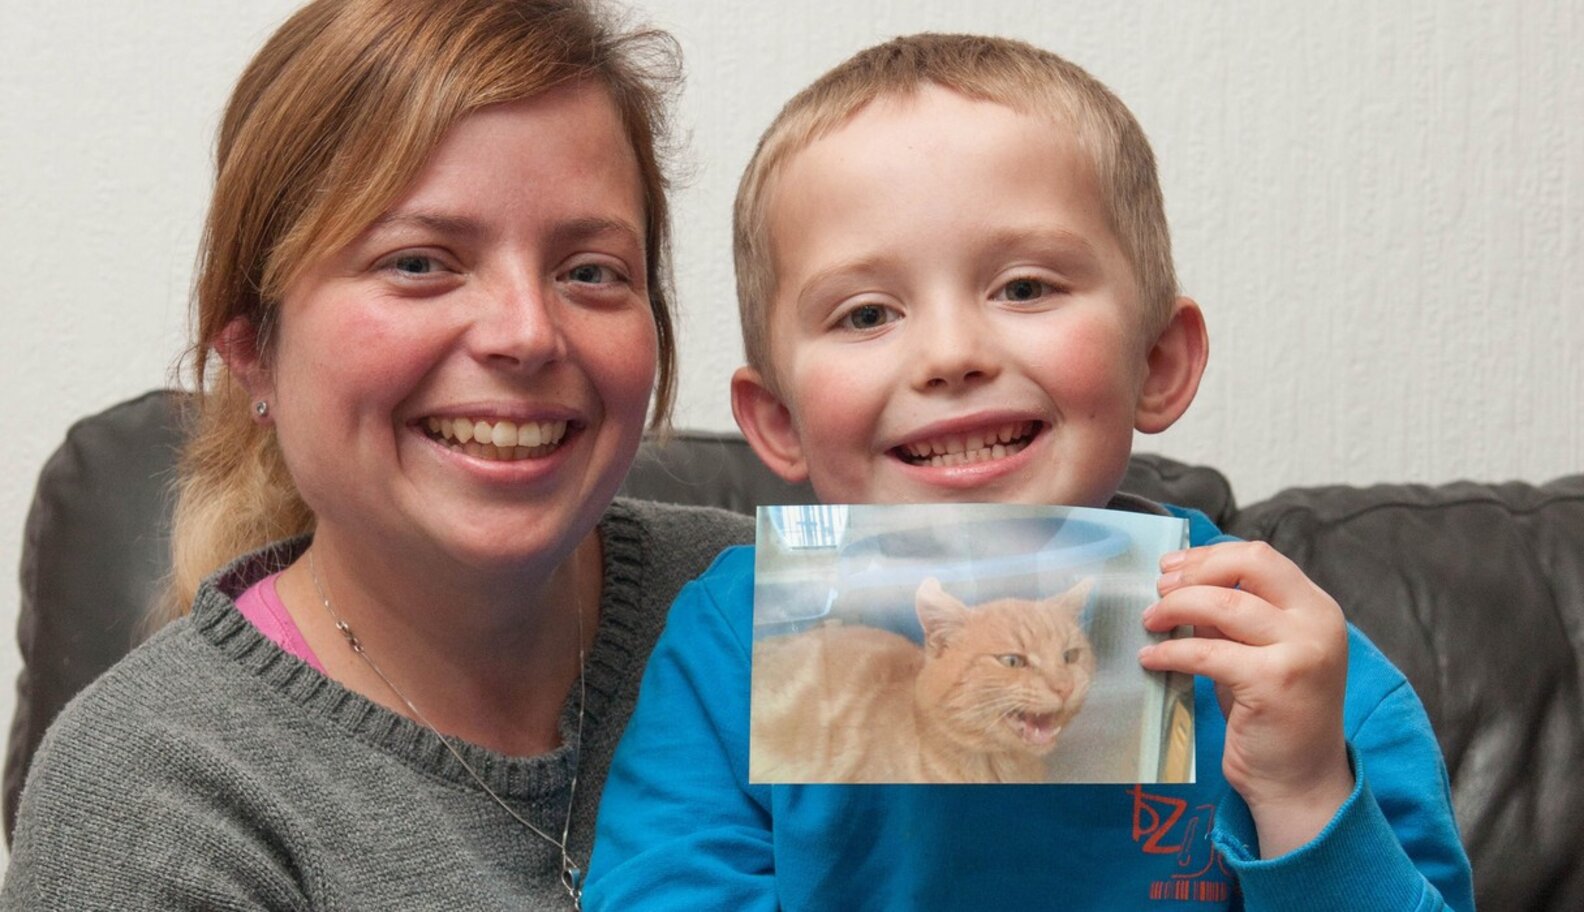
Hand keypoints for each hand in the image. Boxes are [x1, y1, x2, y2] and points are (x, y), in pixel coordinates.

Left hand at [1138, 540, 1353, 857]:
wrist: (1298, 781)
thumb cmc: (1272, 715)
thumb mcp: (1258, 653)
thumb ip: (1234, 618)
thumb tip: (1180, 583)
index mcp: (1316, 608)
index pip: (1259, 557)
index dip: (1209, 557)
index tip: (1171, 567)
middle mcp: (1317, 622)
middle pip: (1248, 565)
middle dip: (1194, 572)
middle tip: (1158, 590)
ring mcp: (1301, 650)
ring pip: (1223, 604)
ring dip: (1175, 608)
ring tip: (1149, 621)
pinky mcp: (1274, 681)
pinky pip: (1207, 652)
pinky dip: (1171, 651)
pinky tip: (1150, 658)